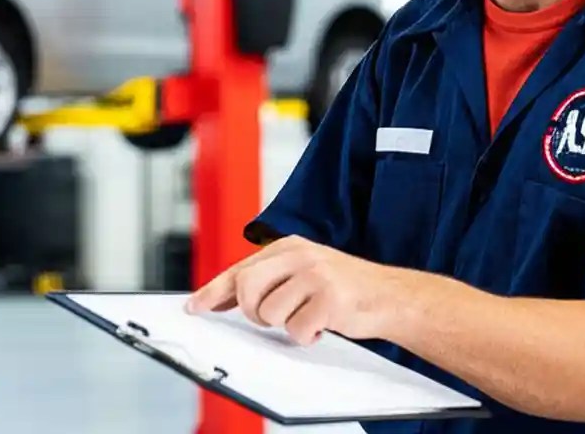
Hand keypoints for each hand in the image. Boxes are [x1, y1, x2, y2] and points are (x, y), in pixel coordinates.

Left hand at [185, 235, 393, 344]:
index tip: (194, 307)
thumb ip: (268, 279)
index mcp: (287, 247)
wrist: (390, 295)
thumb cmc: (342, 287)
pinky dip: (308, 337)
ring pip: (269, 314)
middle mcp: (298, 255)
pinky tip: (323, 326)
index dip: (212, 292)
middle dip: (253, 313)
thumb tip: (222, 297)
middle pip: (246, 289)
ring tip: (306, 317)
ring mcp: (315, 275)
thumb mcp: (302, 271)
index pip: (238, 269)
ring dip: (285, 326)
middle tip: (272, 318)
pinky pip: (297, 331)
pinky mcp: (330, 298)